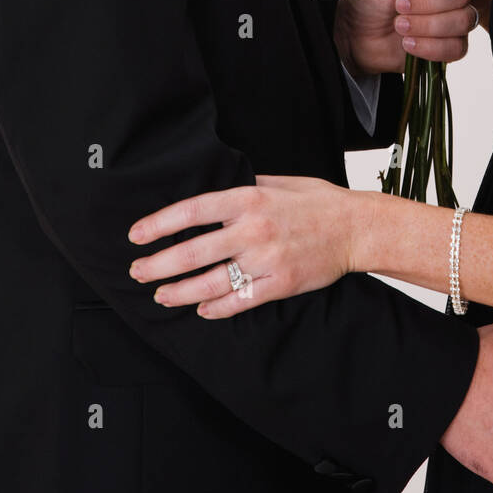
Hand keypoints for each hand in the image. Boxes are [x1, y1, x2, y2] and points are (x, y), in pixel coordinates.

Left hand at [128, 177, 357, 316]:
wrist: (357, 228)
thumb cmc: (319, 202)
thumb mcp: (280, 181)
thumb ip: (245, 185)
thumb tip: (213, 187)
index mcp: (250, 198)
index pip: (192, 211)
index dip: (159, 224)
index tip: (136, 235)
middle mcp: (254, 229)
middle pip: (193, 252)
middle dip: (158, 265)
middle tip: (137, 272)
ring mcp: (267, 259)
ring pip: (211, 282)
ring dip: (180, 292)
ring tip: (161, 295)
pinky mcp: (280, 284)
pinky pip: (240, 301)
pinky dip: (216, 308)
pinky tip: (201, 310)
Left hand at [334, 0, 478, 75]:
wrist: (357, 33)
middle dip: (430, 3)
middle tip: (398, 4)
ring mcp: (454, 17)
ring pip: (464, 20)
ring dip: (429, 25)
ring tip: (398, 25)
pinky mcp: (451, 44)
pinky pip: (457, 47)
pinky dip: (431, 47)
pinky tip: (407, 44)